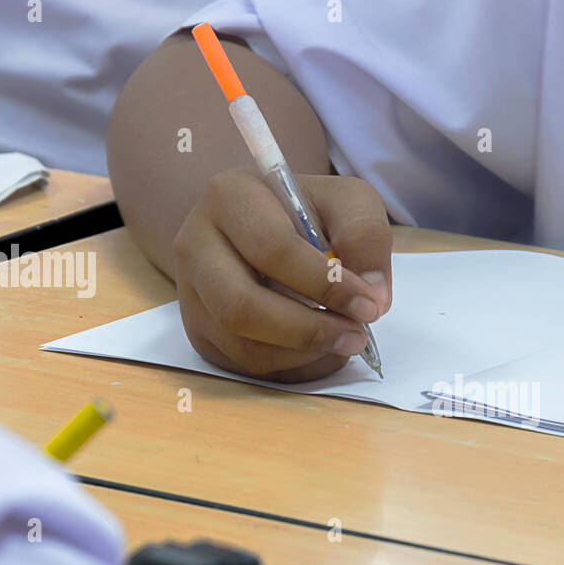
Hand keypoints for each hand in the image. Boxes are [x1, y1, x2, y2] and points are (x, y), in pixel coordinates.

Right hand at [173, 169, 392, 380]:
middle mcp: (195, 244)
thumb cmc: (309, 211)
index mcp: (229, 197)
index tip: (369, 305)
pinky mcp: (199, 329)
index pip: (273, 250)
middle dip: (309, 331)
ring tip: (343, 342)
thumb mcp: (347, 201)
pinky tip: (319, 349)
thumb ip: (365, 236)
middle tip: (356, 336)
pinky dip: (292, 367)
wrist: (267, 223)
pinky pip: (243, 364)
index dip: (326, 285)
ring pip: (241, 344)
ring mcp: (190, 292)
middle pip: (242, 306)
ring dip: (303, 355)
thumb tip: (373, 297)